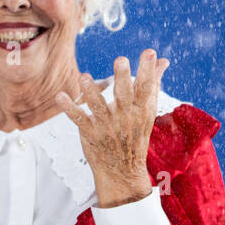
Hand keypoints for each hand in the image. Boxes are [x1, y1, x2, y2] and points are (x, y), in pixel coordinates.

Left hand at [56, 49, 168, 208]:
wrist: (123, 171)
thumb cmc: (135, 134)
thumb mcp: (147, 111)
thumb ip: (153, 84)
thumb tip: (163, 61)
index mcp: (141, 110)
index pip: (146, 87)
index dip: (148, 70)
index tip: (149, 53)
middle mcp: (125, 116)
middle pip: (124, 94)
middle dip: (123, 78)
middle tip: (121, 60)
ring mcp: (107, 125)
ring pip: (99, 106)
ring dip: (91, 92)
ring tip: (84, 76)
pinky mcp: (90, 133)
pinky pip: (78, 119)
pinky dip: (69, 108)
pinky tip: (60, 96)